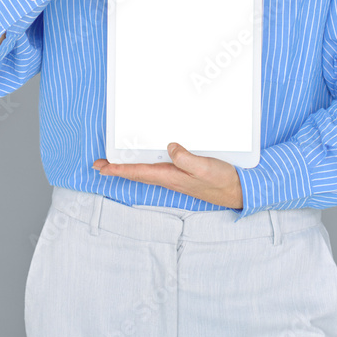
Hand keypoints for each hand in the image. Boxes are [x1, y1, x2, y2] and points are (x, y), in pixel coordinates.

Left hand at [92, 142, 243, 209]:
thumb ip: (185, 158)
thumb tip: (169, 146)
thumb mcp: (204, 168)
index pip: (138, 172)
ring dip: (129, 166)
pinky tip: (145, 159)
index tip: (101, 167)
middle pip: (137, 173)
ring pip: (146, 171)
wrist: (237, 191)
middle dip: (117, 169)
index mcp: (170, 177)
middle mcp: (169, 178)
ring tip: (115, 162)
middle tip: (99, 165)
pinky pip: (157, 168)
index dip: (119, 169)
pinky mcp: (182, 174)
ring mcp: (175, 177)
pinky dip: (145, 164)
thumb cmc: (221, 181)